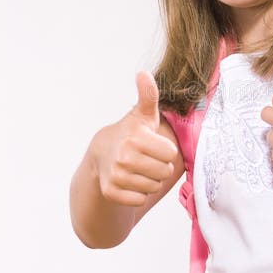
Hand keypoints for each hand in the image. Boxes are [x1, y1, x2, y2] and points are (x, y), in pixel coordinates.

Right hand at [93, 71, 178, 206]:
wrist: (102, 155)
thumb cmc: (131, 134)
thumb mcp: (142, 115)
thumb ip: (148, 95)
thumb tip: (143, 73)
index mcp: (136, 137)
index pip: (171, 154)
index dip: (165, 151)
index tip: (154, 146)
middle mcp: (124, 157)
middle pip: (164, 172)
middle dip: (159, 167)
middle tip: (147, 159)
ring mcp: (116, 175)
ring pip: (153, 187)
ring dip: (150, 180)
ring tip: (138, 169)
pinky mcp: (111, 192)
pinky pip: (140, 199)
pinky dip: (138, 194)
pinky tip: (130, 182)